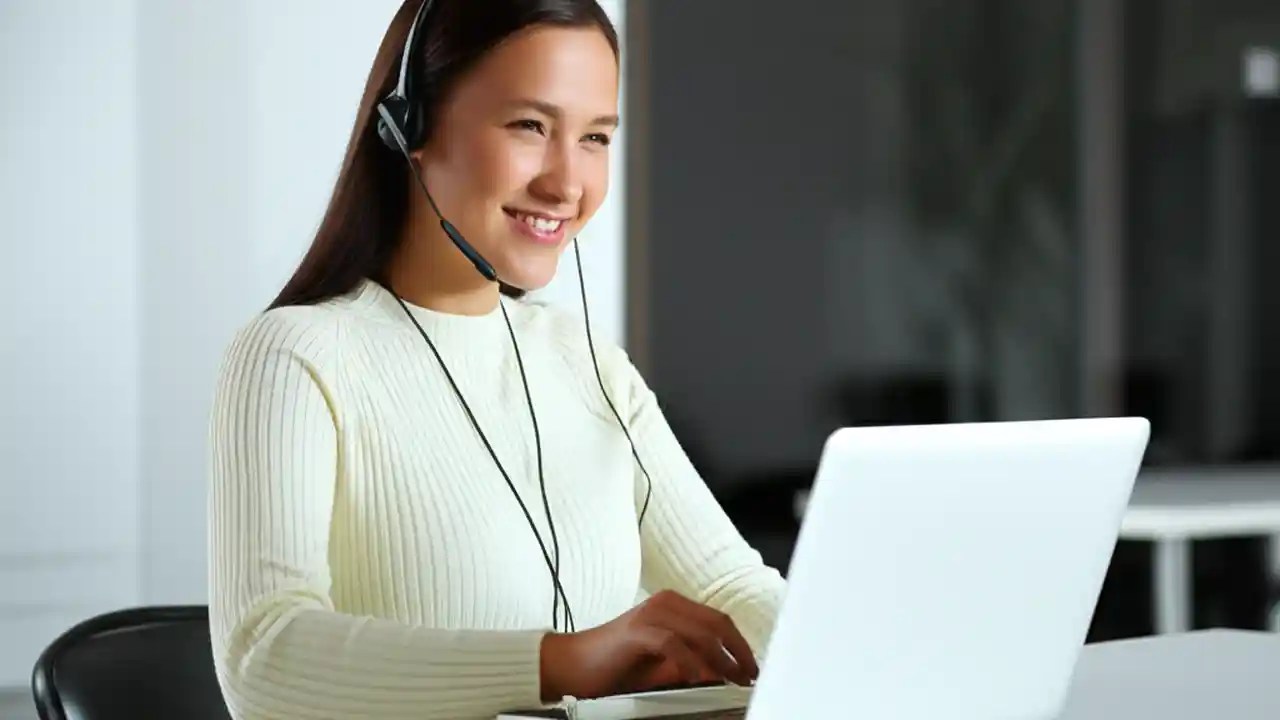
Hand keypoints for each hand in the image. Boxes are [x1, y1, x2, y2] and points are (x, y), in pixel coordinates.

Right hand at [539, 589, 758, 700]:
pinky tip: (699, 680)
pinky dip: (691, 664)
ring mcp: (651, 614)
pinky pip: (674, 645)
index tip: (751, 668)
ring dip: (722, 660)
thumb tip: (723, 671)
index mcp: (672, 605)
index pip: (719, 620)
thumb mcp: (661, 662)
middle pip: (718, 623)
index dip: (739, 644)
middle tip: (749, 676)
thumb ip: (690, 660)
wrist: (572, 663)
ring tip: (732, 681)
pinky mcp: (637, 631)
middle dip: (739, 651)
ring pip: (701, 632)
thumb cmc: (616, 665)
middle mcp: (665, 603)